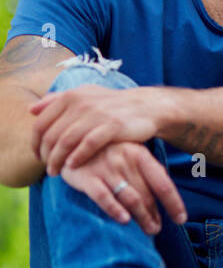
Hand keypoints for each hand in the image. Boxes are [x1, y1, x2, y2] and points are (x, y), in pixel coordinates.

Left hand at [30, 85, 164, 175]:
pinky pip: (88, 145)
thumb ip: (57, 100)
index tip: (38, 156)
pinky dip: (77, 157)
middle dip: (46, 155)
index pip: (41, 123)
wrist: (147, 107)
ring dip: (58, 160)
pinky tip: (73, 166)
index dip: (35, 143)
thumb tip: (31, 109)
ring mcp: (97, 114)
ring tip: (56, 172)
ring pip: (66, 141)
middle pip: (52, 135)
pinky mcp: (113, 126)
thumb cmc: (113, 104)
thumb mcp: (85, 95)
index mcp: (70, 96)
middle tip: (48, 168)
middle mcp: (81, 103)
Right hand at [59, 141, 186, 233]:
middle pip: (147, 194)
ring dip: (142, 217)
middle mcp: (126, 160)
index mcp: (140, 154)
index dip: (174, 203)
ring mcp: (106, 168)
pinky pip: (103, 196)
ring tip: (149, 230)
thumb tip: (166, 198)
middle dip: (155, 215)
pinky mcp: (86, 177)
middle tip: (157, 229)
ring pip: (130, 198)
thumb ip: (144, 172)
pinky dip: (114, 209)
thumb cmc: (106, 151)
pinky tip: (124, 220)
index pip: (163, 183)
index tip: (181, 219)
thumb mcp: (129, 154)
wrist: (70, 139)